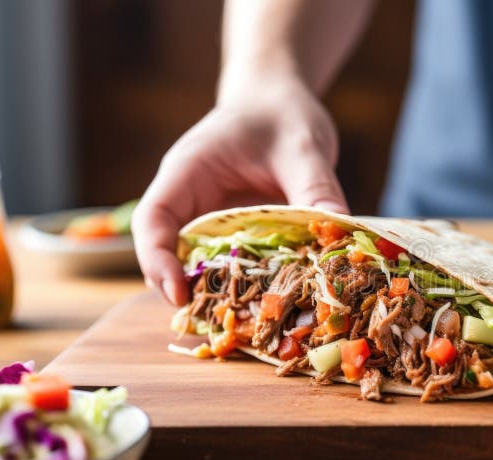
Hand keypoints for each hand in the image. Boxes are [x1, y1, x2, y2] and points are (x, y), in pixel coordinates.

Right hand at [132, 75, 347, 305]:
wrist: (282, 102)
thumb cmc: (282, 113)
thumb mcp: (302, 146)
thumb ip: (315, 188)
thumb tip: (340, 236)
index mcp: (188, 171)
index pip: (153, 220)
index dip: (156, 261)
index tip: (178, 293)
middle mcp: (191, 200)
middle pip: (169, 254)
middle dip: (187, 290)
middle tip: (219, 323)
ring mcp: (212, 219)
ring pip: (200, 266)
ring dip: (218, 294)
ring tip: (247, 324)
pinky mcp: (236, 233)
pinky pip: (234, 265)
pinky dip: (248, 285)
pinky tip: (274, 304)